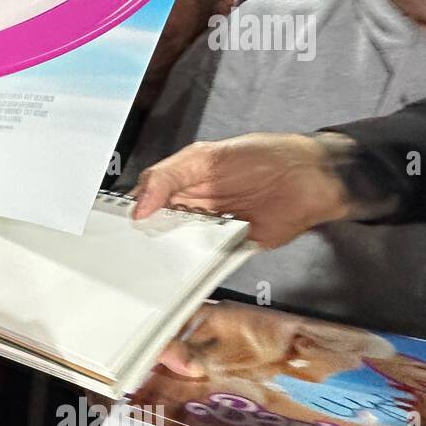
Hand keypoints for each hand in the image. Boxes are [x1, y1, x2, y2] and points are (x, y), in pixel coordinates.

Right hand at [129, 133, 353, 247]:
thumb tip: (138, 206)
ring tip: (158, 258)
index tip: (115, 226)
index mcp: (181, 184)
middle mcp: (193, 209)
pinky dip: (199, 269)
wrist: (311, 177)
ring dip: (170, 255)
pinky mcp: (232, 250)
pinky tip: (189, 269)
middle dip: (145, 240)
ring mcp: (212, 231)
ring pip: (180, 250)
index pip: (144, 202)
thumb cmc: (263, 156)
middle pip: (158, 231)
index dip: (129, 214)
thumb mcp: (205, 157)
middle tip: (132, 247)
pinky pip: (209, 264)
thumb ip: (168, 177)